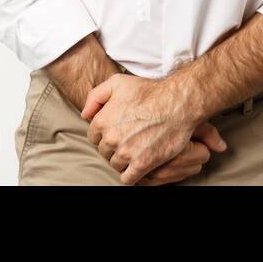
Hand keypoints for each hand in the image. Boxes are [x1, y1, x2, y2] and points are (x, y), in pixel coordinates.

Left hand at [81, 73, 225, 184]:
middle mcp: (111, 138)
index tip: (117, 130)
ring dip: (123, 160)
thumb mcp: (118, 82)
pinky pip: (128, 179)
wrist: (177, 103)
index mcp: (102, 120)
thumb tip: (85, 115)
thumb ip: (95, 96)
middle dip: (113, 146)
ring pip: (115, 164)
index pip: (93, 136)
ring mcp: (126, 152)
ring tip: (135, 150)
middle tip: (129, 139)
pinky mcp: (142, 164)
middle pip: (104, 151)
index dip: (104, 133)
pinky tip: (138, 166)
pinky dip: (131, 174)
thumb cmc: (149, 91)